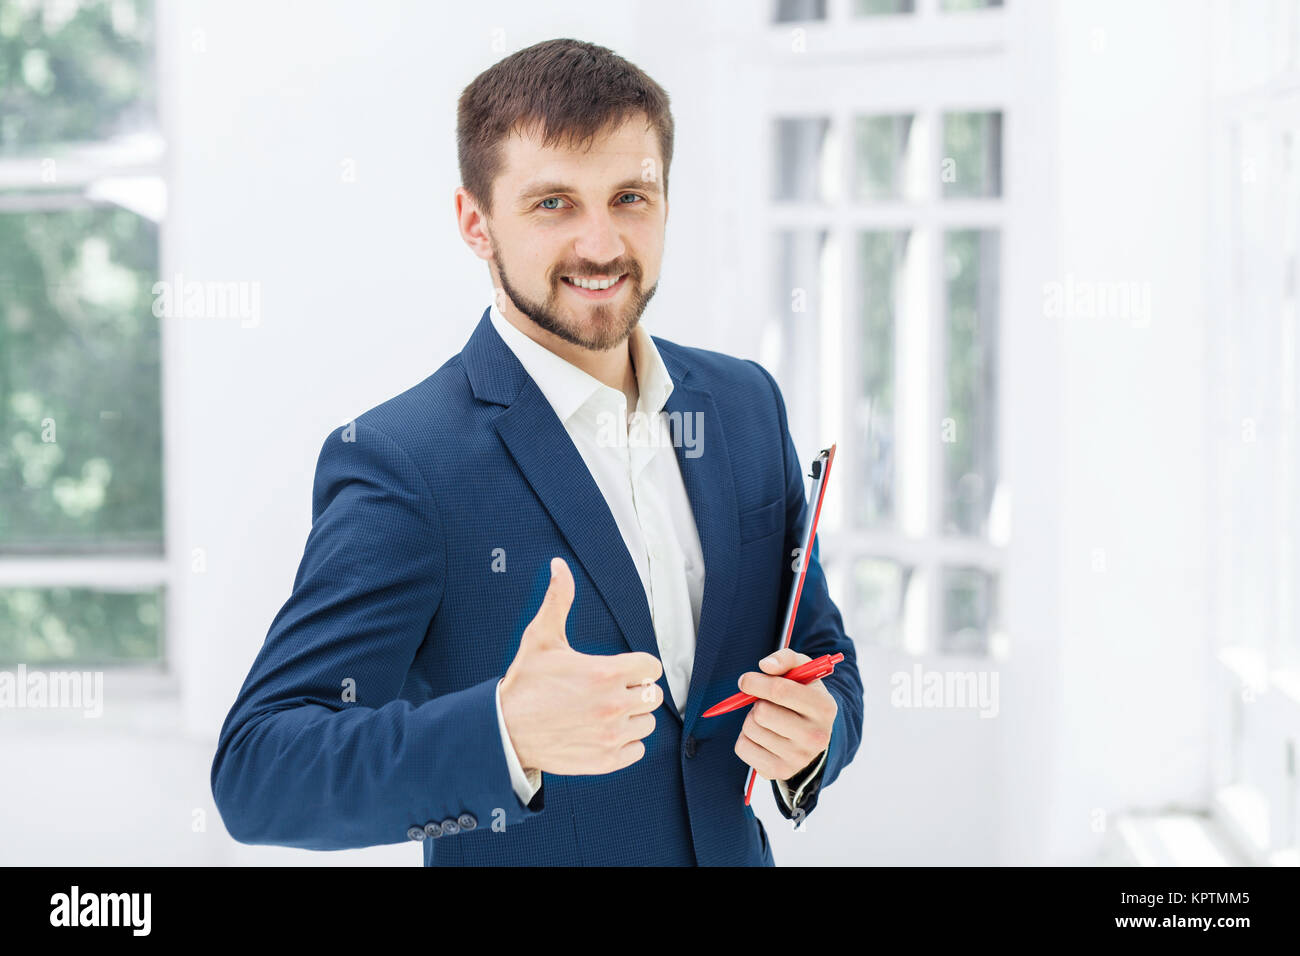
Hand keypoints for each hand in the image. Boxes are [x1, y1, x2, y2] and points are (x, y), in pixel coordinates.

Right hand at [499, 557, 663, 775]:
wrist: (505, 730)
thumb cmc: (525, 684)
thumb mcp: (542, 637)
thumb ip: (559, 600)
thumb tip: (559, 567)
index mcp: (606, 673)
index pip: (652, 667)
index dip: (638, 667)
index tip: (622, 670)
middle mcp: (614, 704)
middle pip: (653, 695)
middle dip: (635, 691)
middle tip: (610, 691)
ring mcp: (612, 735)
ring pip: (647, 723)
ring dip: (632, 717)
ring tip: (606, 712)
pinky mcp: (607, 760)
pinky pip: (638, 750)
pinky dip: (626, 744)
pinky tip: (604, 732)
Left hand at [733, 648, 835, 781]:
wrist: (813, 735)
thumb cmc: (803, 695)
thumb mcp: (802, 671)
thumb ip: (786, 659)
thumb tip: (765, 666)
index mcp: (824, 707)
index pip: (779, 690)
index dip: (755, 681)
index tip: (746, 680)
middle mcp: (816, 737)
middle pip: (762, 712)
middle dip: (756, 702)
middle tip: (764, 702)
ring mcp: (799, 758)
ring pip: (750, 729)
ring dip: (751, 719)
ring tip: (767, 719)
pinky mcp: (780, 771)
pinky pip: (743, 748)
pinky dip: (745, 738)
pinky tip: (761, 735)